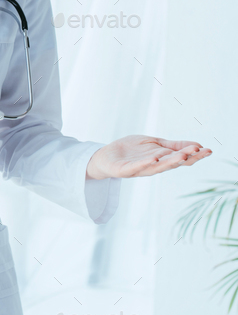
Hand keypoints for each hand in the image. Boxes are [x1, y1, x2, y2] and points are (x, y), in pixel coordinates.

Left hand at [86, 135, 211, 179]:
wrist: (106, 156)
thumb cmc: (131, 151)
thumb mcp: (155, 144)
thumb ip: (173, 145)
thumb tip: (197, 145)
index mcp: (162, 160)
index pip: (181, 159)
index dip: (195, 155)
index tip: (209, 150)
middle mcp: (153, 167)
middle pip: (172, 164)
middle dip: (186, 158)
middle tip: (199, 152)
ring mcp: (139, 169)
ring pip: (157, 168)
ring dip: (170, 162)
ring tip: (182, 155)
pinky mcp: (125, 170)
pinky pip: (136, 168)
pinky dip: (146, 164)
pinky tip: (154, 159)